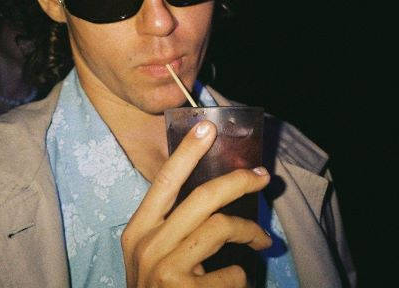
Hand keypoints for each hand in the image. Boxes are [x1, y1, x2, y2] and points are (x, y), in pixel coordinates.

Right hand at [121, 120, 271, 287]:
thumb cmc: (158, 287)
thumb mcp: (155, 252)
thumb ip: (176, 224)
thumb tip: (218, 192)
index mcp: (138, 228)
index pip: (165, 181)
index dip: (188, 152)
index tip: (208, 127)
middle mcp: (146, 244)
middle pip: (201, 197)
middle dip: (237, 181)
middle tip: (262, 175)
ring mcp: (163, 269)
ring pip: (219, 227)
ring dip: (248, 231)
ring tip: (261, 240)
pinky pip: (230, 273)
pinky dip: (240, 275)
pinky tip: (235, 281)